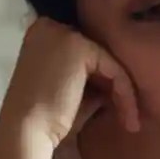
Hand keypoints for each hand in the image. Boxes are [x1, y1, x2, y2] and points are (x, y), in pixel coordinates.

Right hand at [0, 16, 140, 147]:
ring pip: (110, 63)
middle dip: (118, 88)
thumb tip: (119, 79)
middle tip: (130, 118)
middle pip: (100, 56)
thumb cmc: (49, 119)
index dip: (107, 82)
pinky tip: (128, 117)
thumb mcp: (74, 93)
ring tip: (131, 123)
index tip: (120, 109)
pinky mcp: (78, 47)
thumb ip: (94, 80)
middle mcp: (50, 28)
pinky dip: (125, 94)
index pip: (88, 55)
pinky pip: (114, 69)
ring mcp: (63, 34)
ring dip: (126, 95)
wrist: (28, 130)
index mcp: (44, 36)